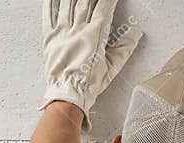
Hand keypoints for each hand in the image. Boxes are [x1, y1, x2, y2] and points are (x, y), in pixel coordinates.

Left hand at [41, 0, 142, 128]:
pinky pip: (49, 14)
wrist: (68, 93)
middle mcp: (78, 31)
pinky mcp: (50, 37)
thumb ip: (125, 48)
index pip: (103, 8)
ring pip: (67, 4)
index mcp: (95, 36)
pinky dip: (51, 2)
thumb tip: (135, 34)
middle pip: (84, 2)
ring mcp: (62, 32)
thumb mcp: (113, 67)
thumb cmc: (89, 83)